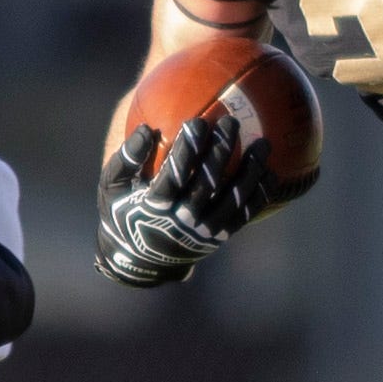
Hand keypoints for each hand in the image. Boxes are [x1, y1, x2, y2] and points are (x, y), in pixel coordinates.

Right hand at [94, 115, 273, 287]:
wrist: (140, 260)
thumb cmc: (123, 211)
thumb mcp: (112, 187)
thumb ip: (125, 158)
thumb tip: (147, 129)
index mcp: (155, 207)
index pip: (175, 174)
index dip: (187, 148)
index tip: (197, 122)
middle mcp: (183, 220)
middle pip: (208, 182)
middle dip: (221, 150)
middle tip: (231, 122)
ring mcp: (204, 231)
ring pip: (233, 199)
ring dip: (250, 170)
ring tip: (263, 144)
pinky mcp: (220, 237)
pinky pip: (244, 214)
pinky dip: (259, 194)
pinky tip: (270, 172)